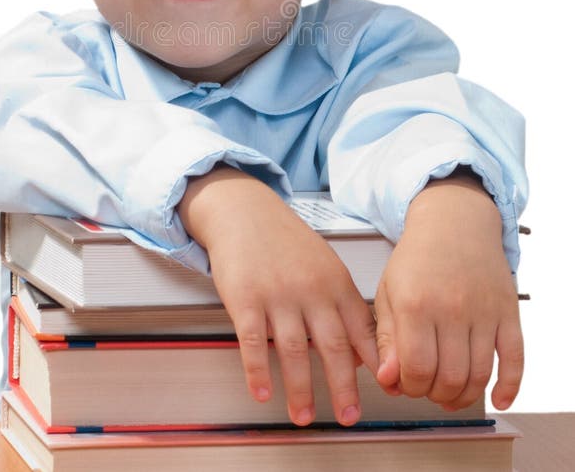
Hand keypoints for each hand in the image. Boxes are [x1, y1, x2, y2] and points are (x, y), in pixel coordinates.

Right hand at [179, 167, 378, 425]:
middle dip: (343, 387)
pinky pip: (252, 343)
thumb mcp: (325, 265)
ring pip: (294, 351)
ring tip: (303, 416)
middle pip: (333, 346)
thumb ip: (344, 305)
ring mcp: (277, 295)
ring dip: (300, 389)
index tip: (383, 391)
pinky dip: (258, 372)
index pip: (362, 329)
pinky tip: (262, 393)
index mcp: (335, 283)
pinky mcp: (245, 299)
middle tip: (348, 417)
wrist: (245, 212)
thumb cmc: (286, 241)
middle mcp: (310, 290)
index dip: (374, 363)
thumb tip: (361, 352)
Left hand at [374, 172, 523, 410]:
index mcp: (416, 304)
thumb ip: (386, 338)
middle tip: (427, 387)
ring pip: (479, 376)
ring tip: (451, 393)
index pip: (417, 368)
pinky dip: (509, 386)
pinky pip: (515, 359)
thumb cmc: (417, 258)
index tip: (406, 382)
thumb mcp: (387, 292)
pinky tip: (498, 398)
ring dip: (464, 396)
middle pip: (450, 378)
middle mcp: (452, 309)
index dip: (410, 387)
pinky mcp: (508, 313)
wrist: (453, 223)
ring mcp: (484, 312)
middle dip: (434, 393)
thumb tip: (388, 379)